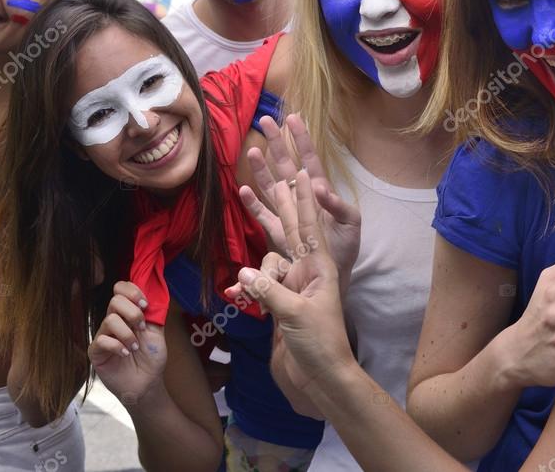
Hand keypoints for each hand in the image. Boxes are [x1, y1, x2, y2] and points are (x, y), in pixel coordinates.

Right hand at [88, 281, 166, 405]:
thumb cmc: (151, 358)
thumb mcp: (157, 331)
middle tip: (141, 328)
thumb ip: (152, 313)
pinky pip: (102, 340)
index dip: (133, 291)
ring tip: (135, 347)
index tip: (145, 305)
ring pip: (110, 319)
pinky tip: (125, 354)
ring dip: (128, 333)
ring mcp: (103, 336)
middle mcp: (113, 321)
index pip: (120, 289)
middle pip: (115, 300)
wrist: (147, 383)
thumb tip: (151, 293)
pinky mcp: (96, 352)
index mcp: (127, 314)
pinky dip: (117, 346)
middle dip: (133, 313)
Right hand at [231, 169, 355, 390]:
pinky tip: (235, 291)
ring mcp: (292, 289)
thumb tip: (244, 271)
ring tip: (247, 267)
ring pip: (269, 261)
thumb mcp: (296, 315)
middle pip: (292, 232)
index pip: (310, 227)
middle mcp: (307, 273)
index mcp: (320, 269)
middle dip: (284, 205)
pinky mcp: (279, 305)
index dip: (305, 200)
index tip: (301, 174)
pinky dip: (247, 285)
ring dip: (256, 265)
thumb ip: (269, 291)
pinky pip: (260, 285)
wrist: (320, 379)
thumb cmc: (319, 345)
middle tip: (278, 178)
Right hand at [246, 114, 360, 288]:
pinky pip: (263, 215)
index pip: (310, 160)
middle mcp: (303, 199)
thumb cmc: (346, 247)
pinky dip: (253, 203)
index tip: (293, 118)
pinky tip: (242, 190)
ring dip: (262, 169)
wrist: (336, 275)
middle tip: (264, 121)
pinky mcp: (280, 232)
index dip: (301, 139)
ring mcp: (289, 214)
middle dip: (276, 144)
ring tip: (251, 151)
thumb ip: (338, 206)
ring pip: (272, 186)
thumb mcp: (351, 224)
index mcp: (321, 192)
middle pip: (287, 166)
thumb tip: (319, 188)